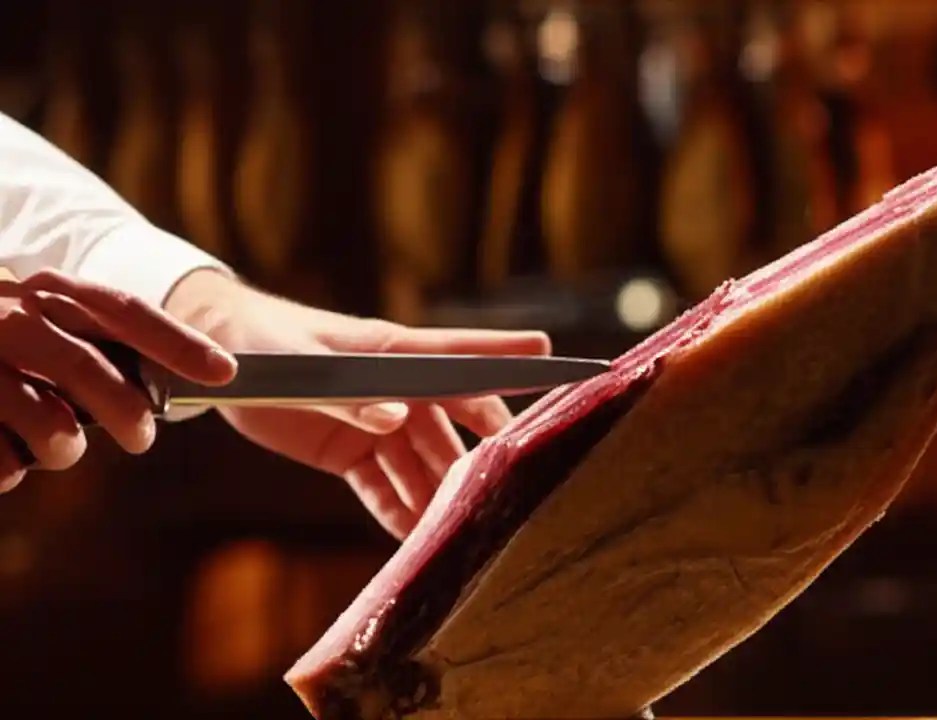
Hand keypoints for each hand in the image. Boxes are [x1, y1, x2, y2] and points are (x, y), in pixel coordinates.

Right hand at [0, 270, 236, 491]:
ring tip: (58, 445)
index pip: (122, 310)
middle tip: (143, 438)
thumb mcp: (39, 325)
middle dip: (125, 411)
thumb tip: (164, 388)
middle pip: (85, 367)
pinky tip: (5, 455)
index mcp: (41, 294)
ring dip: (64, 447)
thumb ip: (89, 344)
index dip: (177, 342)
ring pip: (46, 423)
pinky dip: (10, 468)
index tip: (225, 373)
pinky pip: (1, 461)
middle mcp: (6, 317)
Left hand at [165, 270, 550, 539]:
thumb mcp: (301, 366)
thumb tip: (396, 418)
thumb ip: (350, 394)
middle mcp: (396, 388)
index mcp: (392, 351)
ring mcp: (376, 422)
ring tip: (464, 533)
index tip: (551, 350)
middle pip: (453, 424)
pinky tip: (418, 541)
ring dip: (440, 495)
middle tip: (509, 489)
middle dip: (482, 455)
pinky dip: (400, 512)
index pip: (460, 355)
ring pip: (422, 463)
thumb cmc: (263, 342)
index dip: (505, 353)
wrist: (216, 359)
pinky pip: (384, 487)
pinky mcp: (351, 453)